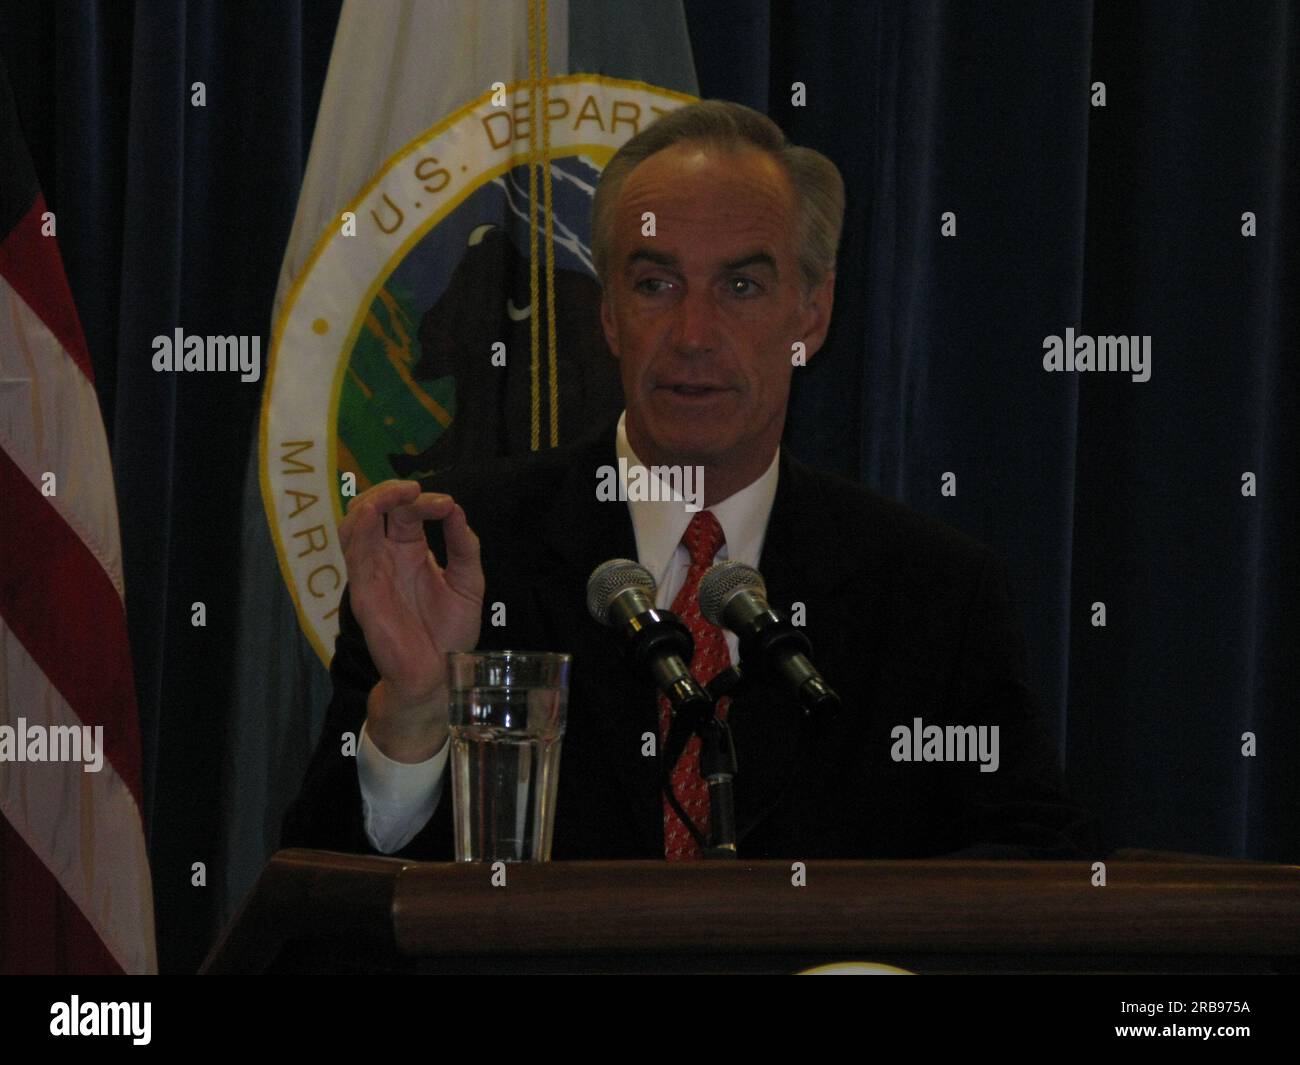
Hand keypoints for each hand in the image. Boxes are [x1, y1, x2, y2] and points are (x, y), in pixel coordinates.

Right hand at [338, 481, 483, 760]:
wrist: (442, 674)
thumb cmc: (451, 631)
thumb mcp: (468, 581)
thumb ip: (463, 545)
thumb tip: (455, 508)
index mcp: (410, 551)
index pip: (405, 512)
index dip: (424, 501)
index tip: (446, 507)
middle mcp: (387, 557)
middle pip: (373, 509)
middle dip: (390, 491)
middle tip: (413, 489)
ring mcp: (372, 573)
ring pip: (354, 525)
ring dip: (370, 502)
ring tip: (395, 493)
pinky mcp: (364, 593)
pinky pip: (353, 556)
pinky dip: (357, 529)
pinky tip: (369, 514)